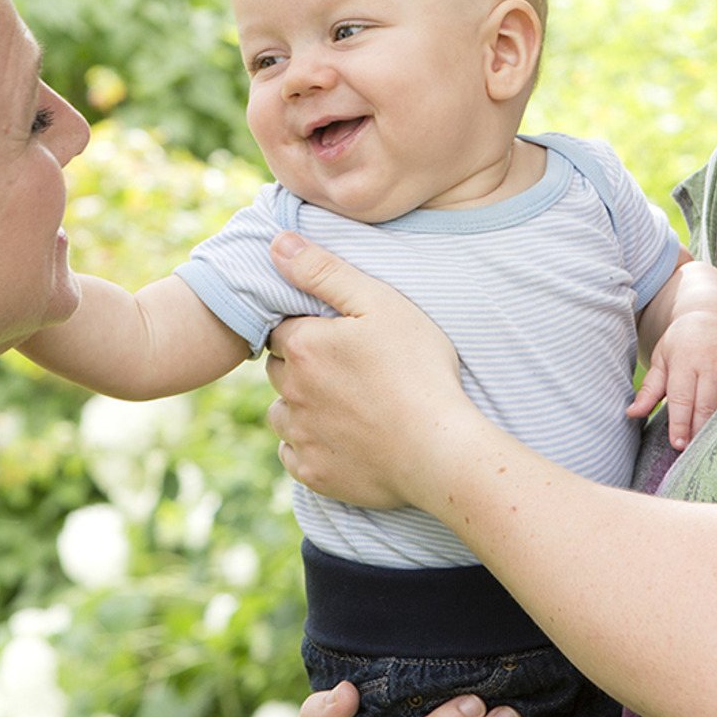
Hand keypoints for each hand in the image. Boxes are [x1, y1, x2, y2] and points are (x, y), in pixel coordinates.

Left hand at [264, 232, 472, 510]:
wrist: (441, 450)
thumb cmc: (419, 370)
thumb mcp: (380, 303)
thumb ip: (324, 271)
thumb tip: (276, 243)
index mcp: (303, 346)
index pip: (282, 329)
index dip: (308, 329)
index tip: (339, 337)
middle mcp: (291, 392)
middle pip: (280, 370)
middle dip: (302, 365)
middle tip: (348, 368)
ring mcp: (301, 436)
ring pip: (283, 413)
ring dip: (301, 406)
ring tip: (348, 405)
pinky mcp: (313, 473)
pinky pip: (294, 454)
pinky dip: (310, 445)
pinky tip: (344, 439)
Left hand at [627, 309, 716, 449]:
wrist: (713, 313)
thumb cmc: (682, 342)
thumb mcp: (662, 359)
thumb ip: (650, 389)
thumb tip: (632, 413)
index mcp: (685, 360)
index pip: (682, 399)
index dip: (680, 424)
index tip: (678, 444)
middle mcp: (712, 362)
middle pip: (706, 405)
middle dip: (700, 431)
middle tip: (696, 452)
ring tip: (716, 445)